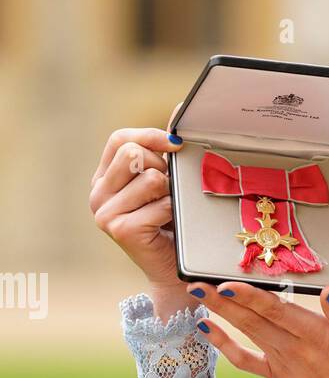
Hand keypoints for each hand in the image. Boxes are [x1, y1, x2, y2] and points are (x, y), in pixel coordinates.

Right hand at [89, 105, 189, 297]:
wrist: (170, 270)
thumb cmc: (168, 222)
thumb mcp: (162, 180)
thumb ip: (165, 149)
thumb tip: (182, 107)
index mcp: (103, 178)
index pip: (120, 139)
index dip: (149, 136)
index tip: (175, 145)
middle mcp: (97, 194)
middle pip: (133, 154)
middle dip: (161, 168)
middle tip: (167, 192)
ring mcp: (104, 213)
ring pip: (149, 178)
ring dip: (169, 192)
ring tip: (168, 210)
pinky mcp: (121, 230)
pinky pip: (159, 204)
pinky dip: (172, 212)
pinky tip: (168, 226)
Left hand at [187, 280, 328, 377]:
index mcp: (317, 336)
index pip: (277, 311)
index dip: (250, 297)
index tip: (227, 283)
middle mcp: (294, 350)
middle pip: (253, 320)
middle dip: (223, 300)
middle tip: (196, 282)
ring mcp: (282, 365)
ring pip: (247, 335)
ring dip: (220, 314)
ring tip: (197, 295)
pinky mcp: (277, 377)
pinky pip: (246, 362)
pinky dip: (224, 345)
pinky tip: (206, 328)